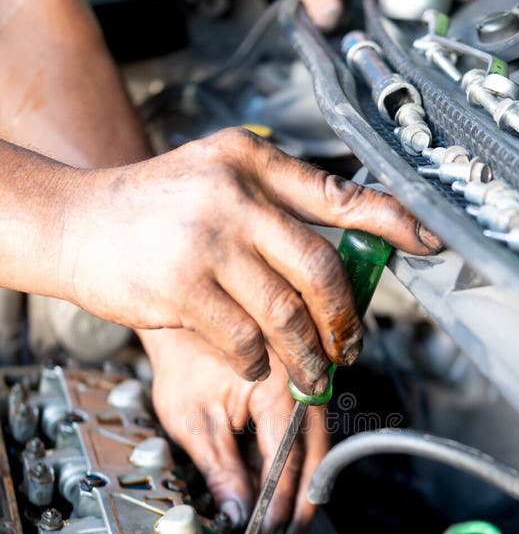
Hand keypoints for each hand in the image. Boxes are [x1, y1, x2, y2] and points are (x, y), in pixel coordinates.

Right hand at [58, 128, 439, 396]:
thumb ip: (273, 207)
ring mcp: (208, 240)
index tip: (427, 242)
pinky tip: (251, 364)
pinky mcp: (183, 286)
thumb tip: (338, 256)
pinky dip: (255, 363)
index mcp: (252, 162)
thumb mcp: (216, 181)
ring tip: (310, 371)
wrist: (76, 223)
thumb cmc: (152, 211)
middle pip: (320, 268)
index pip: (337, 194)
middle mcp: (235, 194)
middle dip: (344, 320)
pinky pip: (243, 340)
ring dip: (306, 355)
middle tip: (349, 346)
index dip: (391, 220)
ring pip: (286, 314)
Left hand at [140, 328, 328, 533]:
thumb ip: (219, 470)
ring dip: (301, 496)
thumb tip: (238, 515)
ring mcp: (309, 392)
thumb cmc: (187, 362)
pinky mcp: (303, 399)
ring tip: (285, 533)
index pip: (286, 459)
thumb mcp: (194, 421)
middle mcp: (305, 387)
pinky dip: (295, 474)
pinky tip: (282, 502)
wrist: (190, 321)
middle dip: (299, 509)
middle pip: (314, 461)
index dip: (277, 505)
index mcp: (279, 387)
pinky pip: (307, 442)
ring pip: (316, 455)